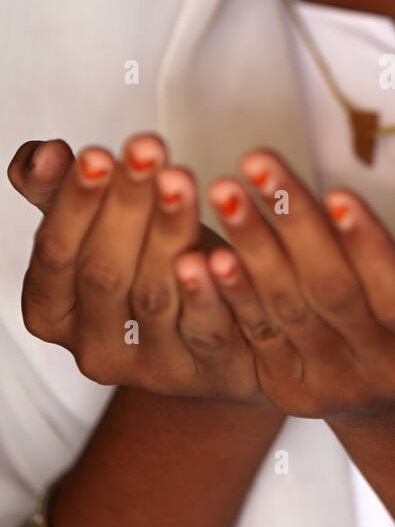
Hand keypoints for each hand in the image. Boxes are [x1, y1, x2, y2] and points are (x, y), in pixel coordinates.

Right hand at [7, 135, 264, 401]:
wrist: (221, 333)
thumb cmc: (151, 267)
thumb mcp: (103, 229)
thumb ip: (62, 192)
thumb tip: (42, 155)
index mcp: (52, 312)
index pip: (54, 254)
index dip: (74, 203)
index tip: (96, 154)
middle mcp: (93, 348)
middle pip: (104, 272)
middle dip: (126, 205)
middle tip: (147, 152)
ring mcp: (149, 367)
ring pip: (155, 296)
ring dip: (168, 231)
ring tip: (180, 180)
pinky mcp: (204, 374)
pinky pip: (206, 330)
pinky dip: (211, 289)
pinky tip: (221, 250)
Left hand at [197, 148, 394, 421]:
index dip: (371, 247)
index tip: (341, 190)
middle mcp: (390, 373)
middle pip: (333, 297)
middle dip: (292, 227)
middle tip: (255, 163)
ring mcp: (334, 387)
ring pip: (285, 314)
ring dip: (250, 251)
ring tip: (224, 190)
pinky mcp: (287, 389)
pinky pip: (251, 338)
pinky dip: (224, 296)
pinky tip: (200, 251)